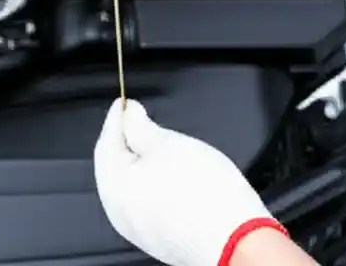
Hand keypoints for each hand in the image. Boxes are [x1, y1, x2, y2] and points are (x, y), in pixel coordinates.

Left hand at [93, 99, 289, 265]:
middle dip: (128, 142)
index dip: (118, 118)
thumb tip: (129, 115)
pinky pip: (150, 204)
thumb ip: (140, 126)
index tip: (125, 104)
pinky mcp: (162, 239)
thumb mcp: (168, 143)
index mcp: (114, 187)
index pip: (107, 142)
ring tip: (161, 146)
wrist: (237, 241)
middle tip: (140, 120)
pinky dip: (156, 185)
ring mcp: (140, 230)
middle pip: (117, 167)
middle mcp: (120, 213)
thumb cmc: (206, 195)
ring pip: (133, 187)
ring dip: (143, 164)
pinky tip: (173, 177)